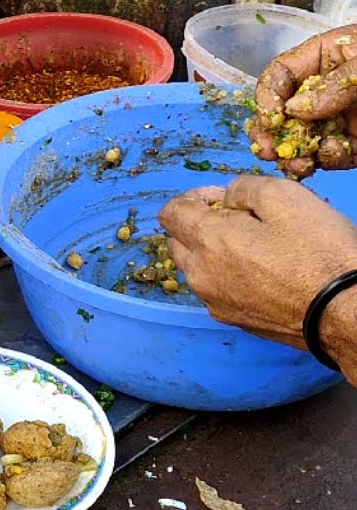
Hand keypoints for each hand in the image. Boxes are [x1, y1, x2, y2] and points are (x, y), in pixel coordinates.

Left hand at [158, 175, 356, 349]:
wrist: (348, 313)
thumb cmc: (318, 251)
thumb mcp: (284, 196)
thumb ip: (243, 188)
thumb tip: (227, 197)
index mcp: (206, 241)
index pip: (170, 213)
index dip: (192, 197)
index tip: (222, 198)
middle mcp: (201, 275)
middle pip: (179, 242)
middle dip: (201, 224)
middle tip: (243, 220)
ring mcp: (216, 302)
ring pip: (198, 268)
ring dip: (214, 252)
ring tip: (257, 246)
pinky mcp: (235, 321)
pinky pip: (219, 290)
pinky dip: (230, 276)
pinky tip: (265, 273)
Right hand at [249, 24, 356, 177]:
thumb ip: (334, 83)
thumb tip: (294, 110)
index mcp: (323, 58)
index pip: (278, 74)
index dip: (266, 96)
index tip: (269, 118)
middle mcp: (324, 90)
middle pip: (282, 112)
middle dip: (270, 133)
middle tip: (267, 151)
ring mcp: (339, 118)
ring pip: (303, 140)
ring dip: (293, 156)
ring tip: (296, 166)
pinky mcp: (355, 144)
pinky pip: (332, 156)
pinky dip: (327, 160)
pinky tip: (331, 154)